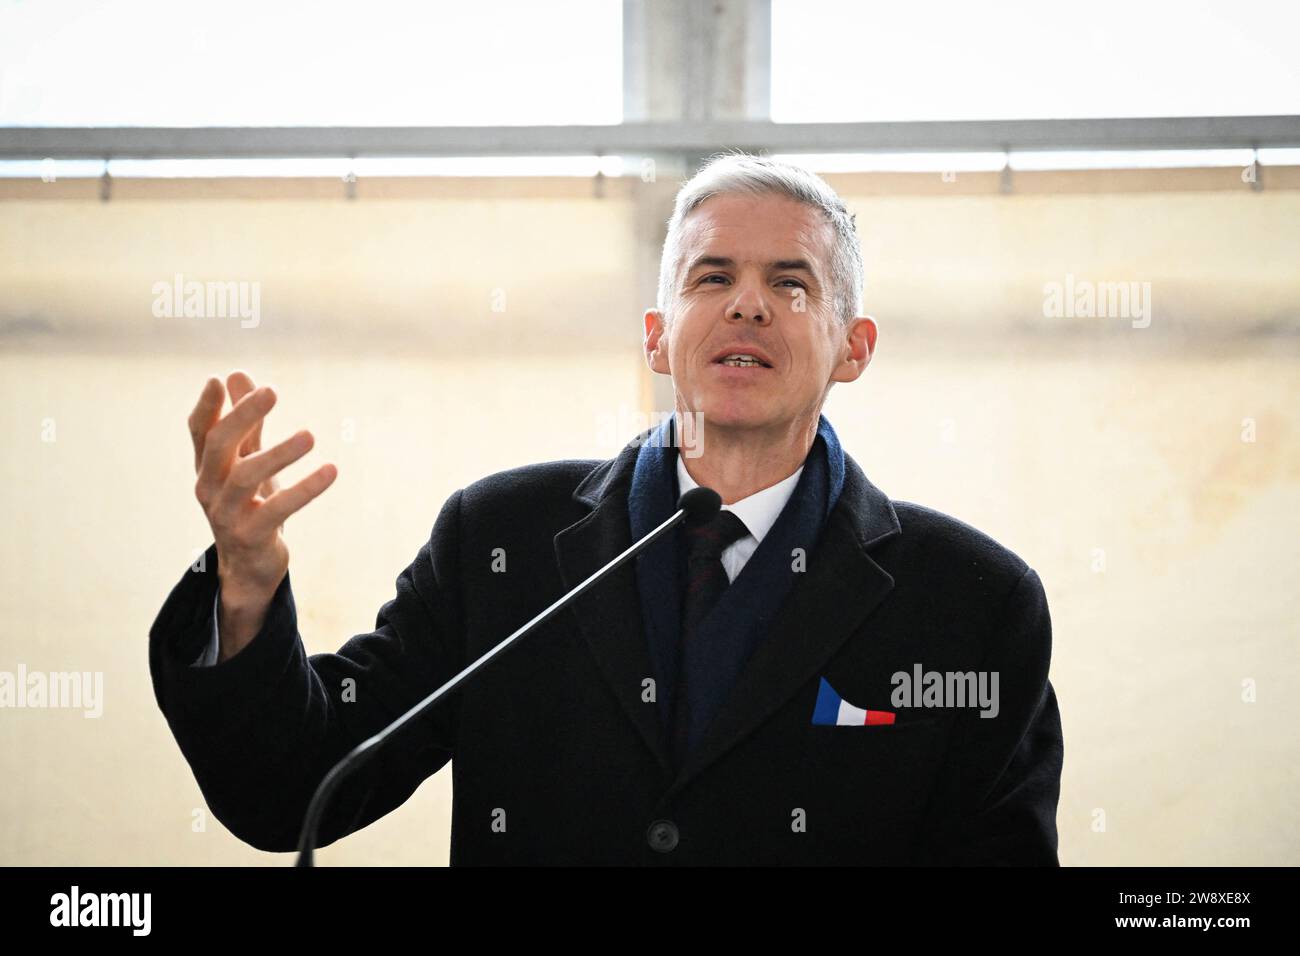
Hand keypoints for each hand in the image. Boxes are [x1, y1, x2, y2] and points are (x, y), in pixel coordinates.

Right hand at [188, 371, 336, 657]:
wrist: (249, 566)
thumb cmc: (249, 505)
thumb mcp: (246, 462)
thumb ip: (246, 423)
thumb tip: (238, 375)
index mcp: (207, 468)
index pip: (199, 431)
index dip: (206, 406)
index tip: (218, 379)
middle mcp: (210, 488)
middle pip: (218, 446)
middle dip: (242, 416)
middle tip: (271, 391)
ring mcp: (227, 514)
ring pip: (246, 477)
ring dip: (279, 453)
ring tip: (310, 436)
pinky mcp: (251, 536)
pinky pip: (278, 509)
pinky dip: (306, 489)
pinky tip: (331, 471)